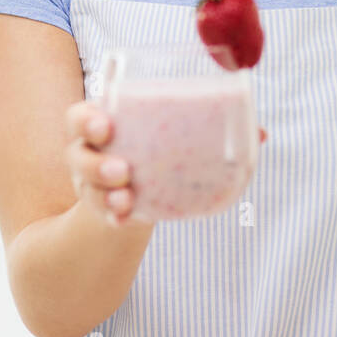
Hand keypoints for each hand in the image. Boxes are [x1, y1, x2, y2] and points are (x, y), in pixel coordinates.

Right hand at [66, 102, 266, 227]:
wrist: (140, 190)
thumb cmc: (157, 150)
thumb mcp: (172, 135)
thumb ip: (208, 129)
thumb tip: (260, 132)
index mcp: (103, 123)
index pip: (79, 117)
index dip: (86, 120)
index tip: (107, 125)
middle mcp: (90, 152)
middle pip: (76, 153)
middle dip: (95, 163)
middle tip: (122, 169)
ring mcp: (91, 184)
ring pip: (86, 188)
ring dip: (104, 193)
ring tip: (126, 195)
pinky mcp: (102, 209)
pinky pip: (102, 215)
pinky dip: (113, 217)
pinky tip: (124, 219)